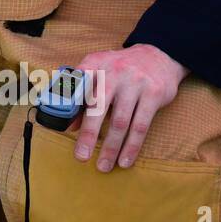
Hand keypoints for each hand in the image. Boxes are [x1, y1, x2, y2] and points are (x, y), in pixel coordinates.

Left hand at [68, 44, 189, 170]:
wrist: (157, 55)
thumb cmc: (119, 69)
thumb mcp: (98, 72)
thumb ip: (83, 95)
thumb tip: (70, 126)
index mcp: (94, 64)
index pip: (77, 86)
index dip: (69, 107)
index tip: (62, 129)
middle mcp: (113, 72)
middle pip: (98, 108)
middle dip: (89, 135)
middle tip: (81, 157)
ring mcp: (135, 83)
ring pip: (120, 122)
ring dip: (111, 147)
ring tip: (103, 166)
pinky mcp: (153, 94)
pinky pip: (141, 126)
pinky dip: (132, 146)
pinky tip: (125, 161)